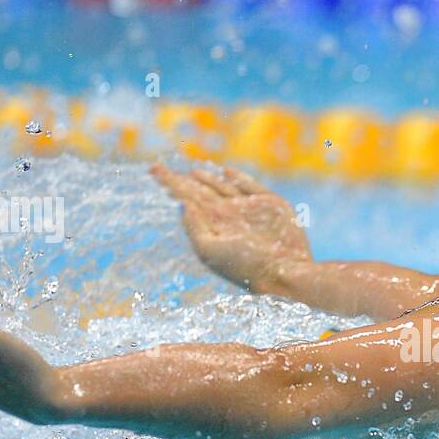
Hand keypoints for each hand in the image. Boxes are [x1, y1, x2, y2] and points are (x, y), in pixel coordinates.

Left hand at [151, 164, 311, 287]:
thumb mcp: (210, 250)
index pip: (186, 198)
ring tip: (191, 172)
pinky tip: (226, 172)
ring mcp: (248, 208)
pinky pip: (249, 185)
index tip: (153, 169)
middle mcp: (227, 215)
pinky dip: (238, 177)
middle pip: (198, 191)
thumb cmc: (246, 265)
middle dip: (179, 181)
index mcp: (212, 225)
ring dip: (206, 179)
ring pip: (221, 187)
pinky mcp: (270, 203)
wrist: (285, 270)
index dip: (170, 183)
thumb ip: (194, 227)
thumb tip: (182, 204)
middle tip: (158, 168)